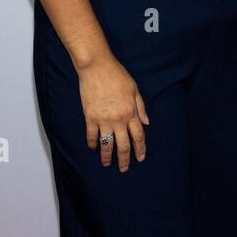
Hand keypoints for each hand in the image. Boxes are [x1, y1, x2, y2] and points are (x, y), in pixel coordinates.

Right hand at [79, 54, 149, 171]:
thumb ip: (140, 107)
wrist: (97, 67)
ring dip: (107, 156)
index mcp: (131, 112)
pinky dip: (92, 143)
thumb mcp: (134, 89)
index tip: (140, 158)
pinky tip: (93, 148)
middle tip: (124, 169)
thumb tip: (146, 123)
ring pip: (107, 144)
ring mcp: (103, 119)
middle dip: (124, 159)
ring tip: (107, 164)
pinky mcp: (90, 117)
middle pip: (124, 145)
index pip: (139, 136)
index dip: (140, 149)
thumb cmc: (117, 75)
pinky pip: (92, 135)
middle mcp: (119, 119)